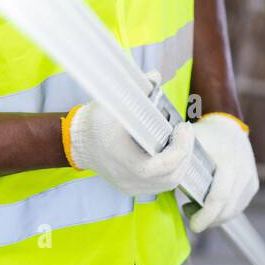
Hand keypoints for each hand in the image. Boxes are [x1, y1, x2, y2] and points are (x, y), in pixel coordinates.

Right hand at [63, 87, 195, 195]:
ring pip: (168, 183)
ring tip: (182, 141)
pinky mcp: (131, 188)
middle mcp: (127, 177)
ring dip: (181, 162)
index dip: (181, 148)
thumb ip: (137, 90)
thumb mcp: (112, 102)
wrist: (78, 144)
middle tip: (186, 131)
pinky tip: (172, 152)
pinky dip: (172, 170)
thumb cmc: (95, 122)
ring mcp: (130, 186)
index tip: (183, 126)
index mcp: (123, 158)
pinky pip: (160, 185)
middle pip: (171, 176)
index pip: (163, 165)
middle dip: (185, 152)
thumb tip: (155, 77)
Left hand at [185, 113, 258, 232]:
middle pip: (228, 207)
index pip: (220, 195)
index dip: (207, 215)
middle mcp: (242, 168)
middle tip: (192, 220)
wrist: (227, 127)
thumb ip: (178, 158)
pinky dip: (224, 212)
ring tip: (198, 210)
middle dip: (209, 220)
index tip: (194, 225)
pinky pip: (238, 206)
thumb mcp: (189, 142)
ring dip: (216, 217)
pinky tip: (210, 207)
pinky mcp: (252, 184)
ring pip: (234, 209)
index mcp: (226, 158)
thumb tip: (163, 175)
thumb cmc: (203, 136)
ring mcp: (250, 177)